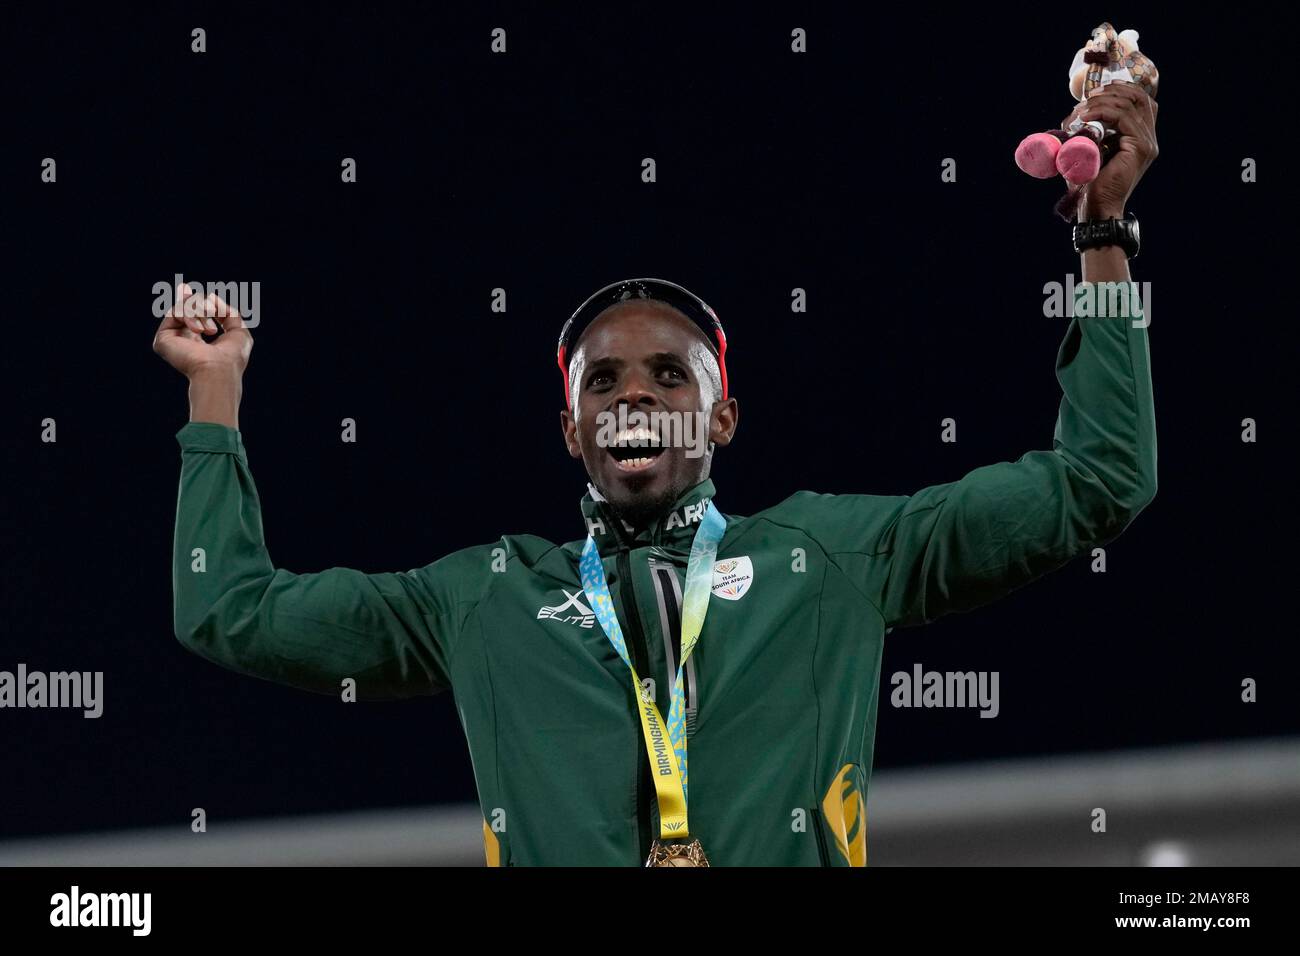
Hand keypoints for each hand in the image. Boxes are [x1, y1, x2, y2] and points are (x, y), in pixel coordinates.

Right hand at [152, 283, 252, 380]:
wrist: (219, 368)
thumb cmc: (232, 356)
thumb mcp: (238, 331)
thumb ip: (228, 314)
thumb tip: (210, 297)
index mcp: (198, 342)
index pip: (190, 318)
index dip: (189, 301)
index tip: (186, 288)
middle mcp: (182, 341)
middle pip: (183, 309)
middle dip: (197, 303)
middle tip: (210, 308)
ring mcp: (172, 340)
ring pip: (182, 309)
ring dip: (201, 312)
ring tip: (211, 329)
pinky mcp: (163, 339)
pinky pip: (175, 312)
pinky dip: (191, 315)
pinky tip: (200, 330)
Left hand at [1062, 81, 1158, 219]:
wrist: (1096, 208)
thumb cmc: (1089, 183)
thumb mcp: (1088, 151)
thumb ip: (1088, 132)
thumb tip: (1075, 112)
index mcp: (1140, 137)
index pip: (1140, 102)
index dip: (1120, 90)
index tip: (1094, 93)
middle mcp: (1149, 137)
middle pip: (1140, 97)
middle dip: (1112, 90)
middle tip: (1088, 97)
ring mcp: (1147, 142)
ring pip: (1130, 104)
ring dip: (1102, 101)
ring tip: (1081, 109)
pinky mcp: (1140, 147)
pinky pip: (1123, 117)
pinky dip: (1102, 111)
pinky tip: (1085, 116)